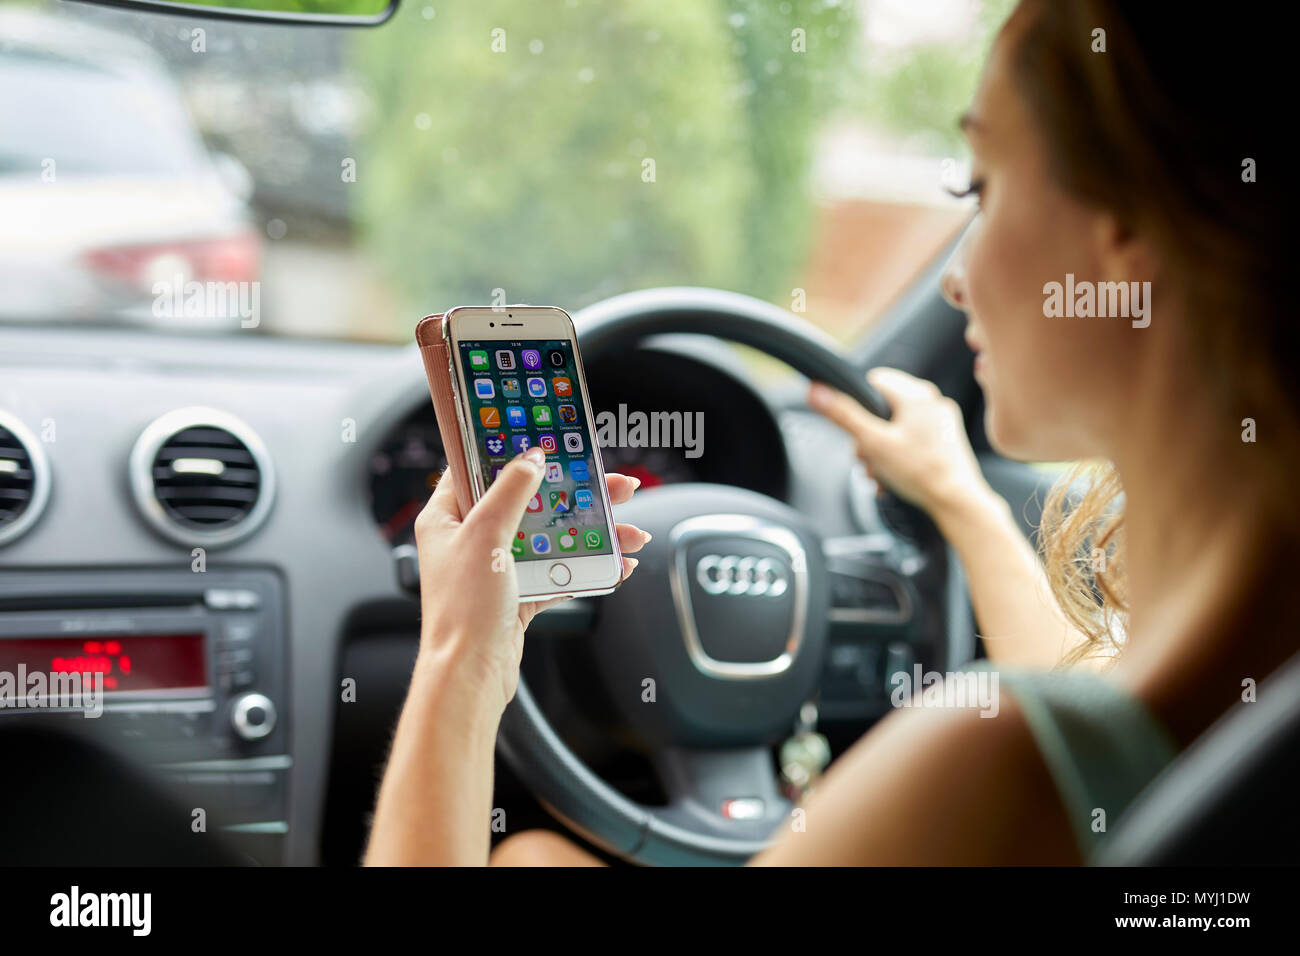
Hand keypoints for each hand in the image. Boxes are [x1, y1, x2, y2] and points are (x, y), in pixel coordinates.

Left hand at [412, 447, 649, 713]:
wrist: (471, 676)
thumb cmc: (464, 609)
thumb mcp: (485, 535)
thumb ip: (511, 491)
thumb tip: (532, 458)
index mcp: (447, 517)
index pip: (480, 469)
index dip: (515, 452)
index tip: (551, 440)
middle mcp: (469, 540)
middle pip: (531, 502)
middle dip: (578, 496)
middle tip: (616, 486)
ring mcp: (495, 569)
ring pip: (552, 537)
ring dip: (594, 534)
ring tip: (633, 531)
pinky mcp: (517, 596)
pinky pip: (558, 571)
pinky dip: (587, 567)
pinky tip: (619, 564)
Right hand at [808, 368, 993, 519]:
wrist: (956, 501)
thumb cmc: (920, 472)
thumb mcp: (873, 443)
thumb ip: (843, 415)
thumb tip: (817, 391)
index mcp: (916, 394)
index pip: (873, 382)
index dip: (857, 405)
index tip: (855, 431)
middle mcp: (932, 401)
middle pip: (883, 408)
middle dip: (868, 436)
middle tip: (866, 459)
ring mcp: (941, 420)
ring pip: (896, 425)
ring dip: (880, 449)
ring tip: (879, 472)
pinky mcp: (946, 438)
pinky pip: (913, 438)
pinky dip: (899, 454)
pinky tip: (893, 476)